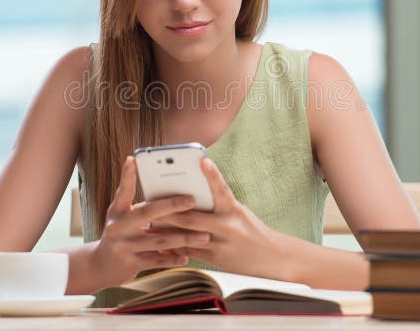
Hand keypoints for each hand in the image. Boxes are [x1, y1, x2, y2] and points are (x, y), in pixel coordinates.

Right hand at [90, 156, 211, 287]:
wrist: (100, 265)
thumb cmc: (119, 233)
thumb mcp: (120, 216)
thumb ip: (136, 204)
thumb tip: (162, 186)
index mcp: (117, 211)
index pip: (123, 190)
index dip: (127, 175)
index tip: (133, 159)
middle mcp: (118, 227)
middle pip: (147, 213)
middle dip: (172, 206)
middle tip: (192, 200)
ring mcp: (124, 246)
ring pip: (158, 240)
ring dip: (183, 238)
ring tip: (204, 236)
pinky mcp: (131, 263)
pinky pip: (156, 260)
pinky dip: (172, 259)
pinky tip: (187, 258)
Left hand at [157, 158, 285, 278]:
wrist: (271, 259)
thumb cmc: (251, 229)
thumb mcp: (239, 212)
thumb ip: (217, 203)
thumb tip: (191, 192)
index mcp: (234, 211)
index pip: (222, 189)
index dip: (212, 175)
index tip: (203, 161)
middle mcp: (227, 227)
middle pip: (193, 217)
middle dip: (169, 210)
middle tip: (150, 201)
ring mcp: (220, 245)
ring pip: (186, 236)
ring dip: (165, 229)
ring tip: (148, 222)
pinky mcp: (214, 259)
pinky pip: (189, 251)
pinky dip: (174, 246)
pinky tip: (160, 242)